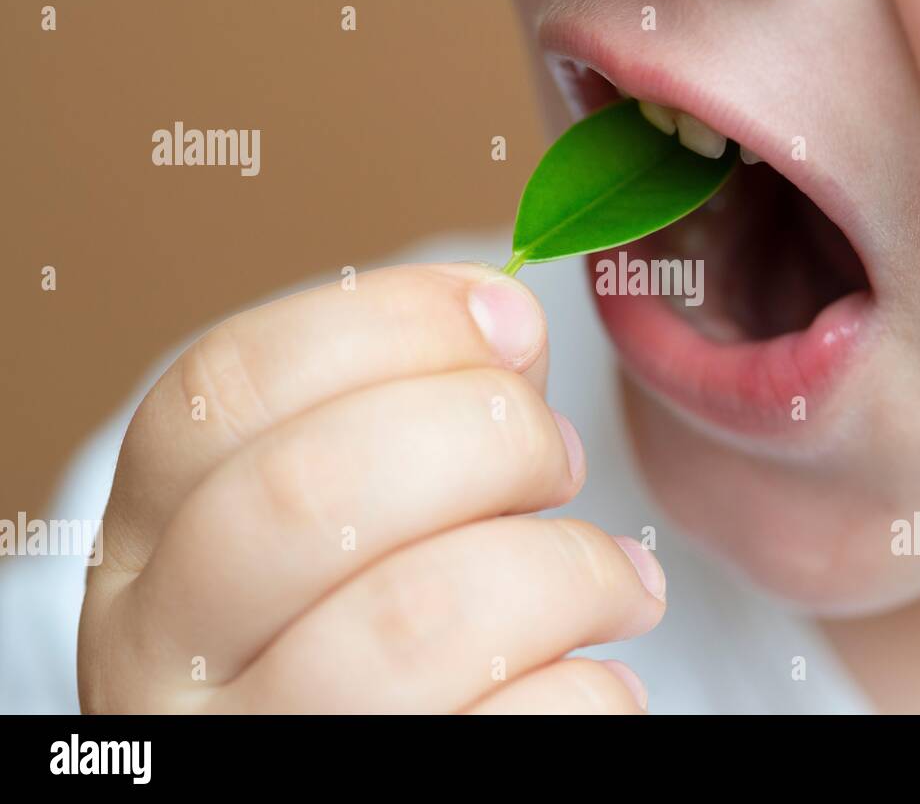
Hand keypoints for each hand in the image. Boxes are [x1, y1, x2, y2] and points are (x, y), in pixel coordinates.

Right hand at [79, 264, 663, 712]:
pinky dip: (586, 684)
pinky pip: (503, 729)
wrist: (356, 769)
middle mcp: (161, 657)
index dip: (389, 322)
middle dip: (485, 436)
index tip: (509, 318)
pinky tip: (595, 673)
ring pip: (416, 620)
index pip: (224, 385)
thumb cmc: (360, 628)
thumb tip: (507, 321)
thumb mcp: (337, 519)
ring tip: (616, 580)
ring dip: (564, 569)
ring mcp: (254, 751)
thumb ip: (409, 407)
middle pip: (310, 491)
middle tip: (560, 459)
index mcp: (145, 543)